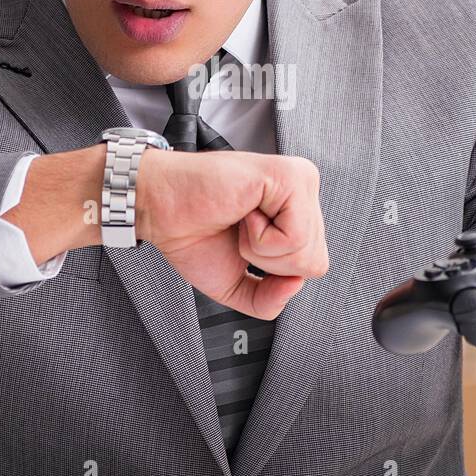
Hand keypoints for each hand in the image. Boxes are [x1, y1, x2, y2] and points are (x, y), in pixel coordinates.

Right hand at [137, 149, 328, 319]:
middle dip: (269, 264)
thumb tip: (295, 285)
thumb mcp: (237, 285)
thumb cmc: (193, 234)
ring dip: (261, 249)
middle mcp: (305, 192)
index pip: (313, 266)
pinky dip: (260, 238)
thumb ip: (269, 300)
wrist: (161, 209)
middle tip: (239, 232)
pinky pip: (295, 237)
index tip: (243, 243)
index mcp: (298, 211)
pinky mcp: (290, 175)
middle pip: (315, 263)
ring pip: (307, 252)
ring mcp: (301, 180)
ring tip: (240, 221)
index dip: (273, 273)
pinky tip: (243, 212)